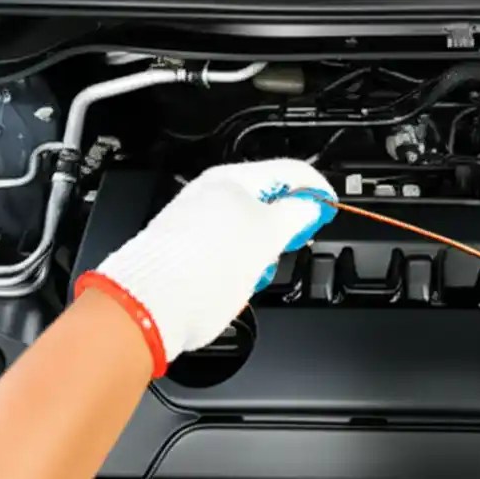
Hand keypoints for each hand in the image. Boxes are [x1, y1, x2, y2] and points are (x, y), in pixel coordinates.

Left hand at [76, 159, 335, 376]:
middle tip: (298, 241)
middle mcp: (210, 195)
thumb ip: (296, 215)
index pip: (289, 173)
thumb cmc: (203, 268)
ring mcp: (196, 221)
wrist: (150, 305)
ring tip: (260, 267)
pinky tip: (236, 278)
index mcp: (232, 180)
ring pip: (248, 227)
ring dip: (263, 247)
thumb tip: (310, 206)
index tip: (329, 210)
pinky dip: (240, 261)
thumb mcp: (268, 236)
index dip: (316, 191)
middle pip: (267, 199)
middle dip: (287, 223)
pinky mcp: (187, 248)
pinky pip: (227, 248)